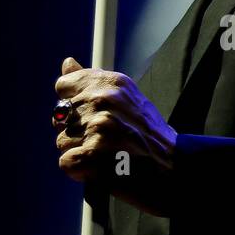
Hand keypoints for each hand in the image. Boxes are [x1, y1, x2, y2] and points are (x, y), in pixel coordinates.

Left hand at [54, 57, 176, 213]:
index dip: (73, 104)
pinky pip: (66, 162)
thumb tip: (67, 63)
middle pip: (60, 116)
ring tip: (106, 154)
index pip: (64, 86)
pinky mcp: (91, 156)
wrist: (174, 169)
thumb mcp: (127, 98)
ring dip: (79, 151)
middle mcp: (102, 101)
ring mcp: (96, 129)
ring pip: (61, 141)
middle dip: (78, 131)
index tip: (90, 116)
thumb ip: (93, 82)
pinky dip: (80, 170)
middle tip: (106, 140)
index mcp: (111, 84)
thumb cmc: (151, 136)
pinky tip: (101, 168)